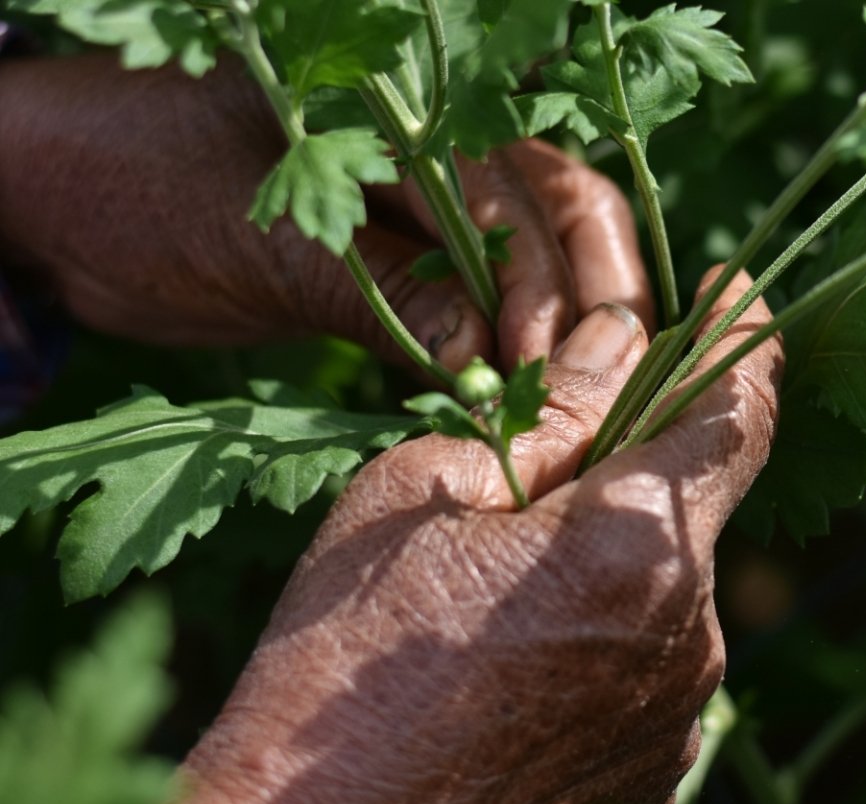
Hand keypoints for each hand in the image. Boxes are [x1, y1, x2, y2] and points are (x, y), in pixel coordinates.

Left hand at [0, 52, 647, 370]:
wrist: (52, 204)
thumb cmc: (135, 188)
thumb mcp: (262, 240)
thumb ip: (380, 291)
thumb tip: (486, 364)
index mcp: (406, 109)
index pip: (523, 187)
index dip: (546, 281)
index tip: (544, 370)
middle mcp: (434, 147)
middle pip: (558, 213)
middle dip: (586, 301)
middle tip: (588, 394)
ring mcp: (420, 204)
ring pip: (531, 258)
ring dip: (560, 329)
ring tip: (570, 407)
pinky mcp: (395, 262)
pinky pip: (475, 300)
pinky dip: (503, 349)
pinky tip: (520, 398)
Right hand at [133, 269, 780, 803]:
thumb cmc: (336, 665)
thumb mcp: (419, 493)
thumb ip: (549, 412)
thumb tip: (623, 343)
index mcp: (636, 552)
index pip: (737, 415)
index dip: (743, 341)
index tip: (734, 293)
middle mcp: (690, 640)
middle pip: (687, 510)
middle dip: (629, 471)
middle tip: (528, 476)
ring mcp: (677, 723)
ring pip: (665, 595)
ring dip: (608, 567)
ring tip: (490, 604)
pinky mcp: (653, 780)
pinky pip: (650, 675)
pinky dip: (603, 645)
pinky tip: (508, 671)